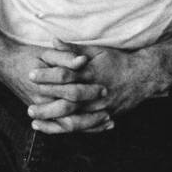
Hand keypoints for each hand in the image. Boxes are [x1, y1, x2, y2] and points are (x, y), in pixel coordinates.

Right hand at [0, 40, 111, 131]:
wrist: (6, 64)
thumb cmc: (28, 56)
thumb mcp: (46, 52)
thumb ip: (65, 55)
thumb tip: (83, 61)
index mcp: (44, 83)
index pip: (70, 90)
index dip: (89, 90)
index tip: (105, 87)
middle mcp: (41, 100)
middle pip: (70, 111)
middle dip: (91, 109)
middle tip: (108, 105)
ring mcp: (40, 110)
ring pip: (66, 125)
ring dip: (88, 124)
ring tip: (107, 120)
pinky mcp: (41, 115)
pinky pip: (61, 127)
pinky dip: (79, 129)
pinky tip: (95, 127)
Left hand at [28, 45, 164, 133]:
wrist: (142, 76)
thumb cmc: (117, 61)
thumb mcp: (96, 50)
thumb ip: (73, 49)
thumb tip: (53, 41)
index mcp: (91, 73)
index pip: (65, 74)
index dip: (47, 75)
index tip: (30, 74)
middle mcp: (95, 92)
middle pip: (67, 101)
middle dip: (47, 106)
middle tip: (28, 107)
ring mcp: (100, 107)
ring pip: (74, 119)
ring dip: (53, 122)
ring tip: (35, 122)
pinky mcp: (104, 116)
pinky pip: (84, 128)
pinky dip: (68, 130)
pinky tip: (53, 129)